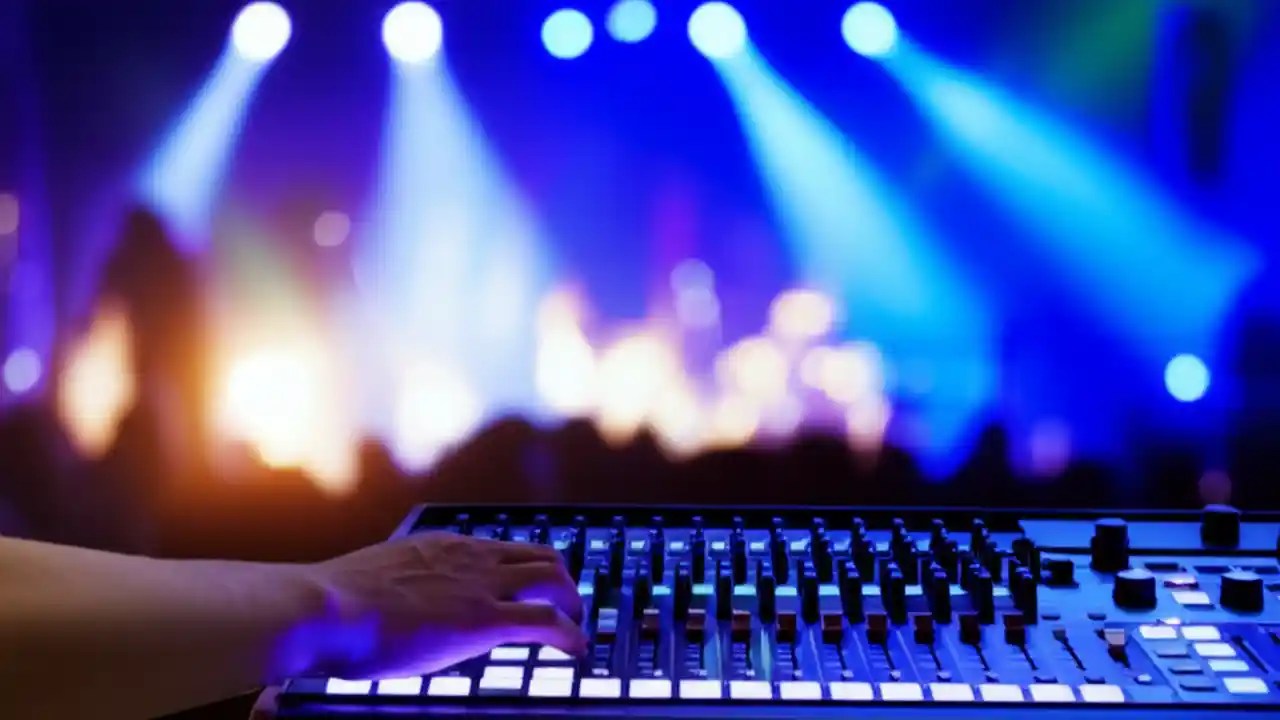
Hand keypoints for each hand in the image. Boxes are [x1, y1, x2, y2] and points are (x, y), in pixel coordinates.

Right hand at [299, 532, 585, 679]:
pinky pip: (546, 620)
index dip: (524, 568)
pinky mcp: (483, 618)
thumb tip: (396, 611)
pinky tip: (575, 649)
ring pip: (554, 577)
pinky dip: (570, 634)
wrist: (323, 609)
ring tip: (575, 627)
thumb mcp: (373, 583)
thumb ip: (396, 590)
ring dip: (572, 603)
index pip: (499, 547)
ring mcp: (479, 583)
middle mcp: (468, 555)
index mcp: (441, 545)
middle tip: (566, 607)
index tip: (530, 586)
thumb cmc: (330, 607)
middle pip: (541, 554)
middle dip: (561, 581)